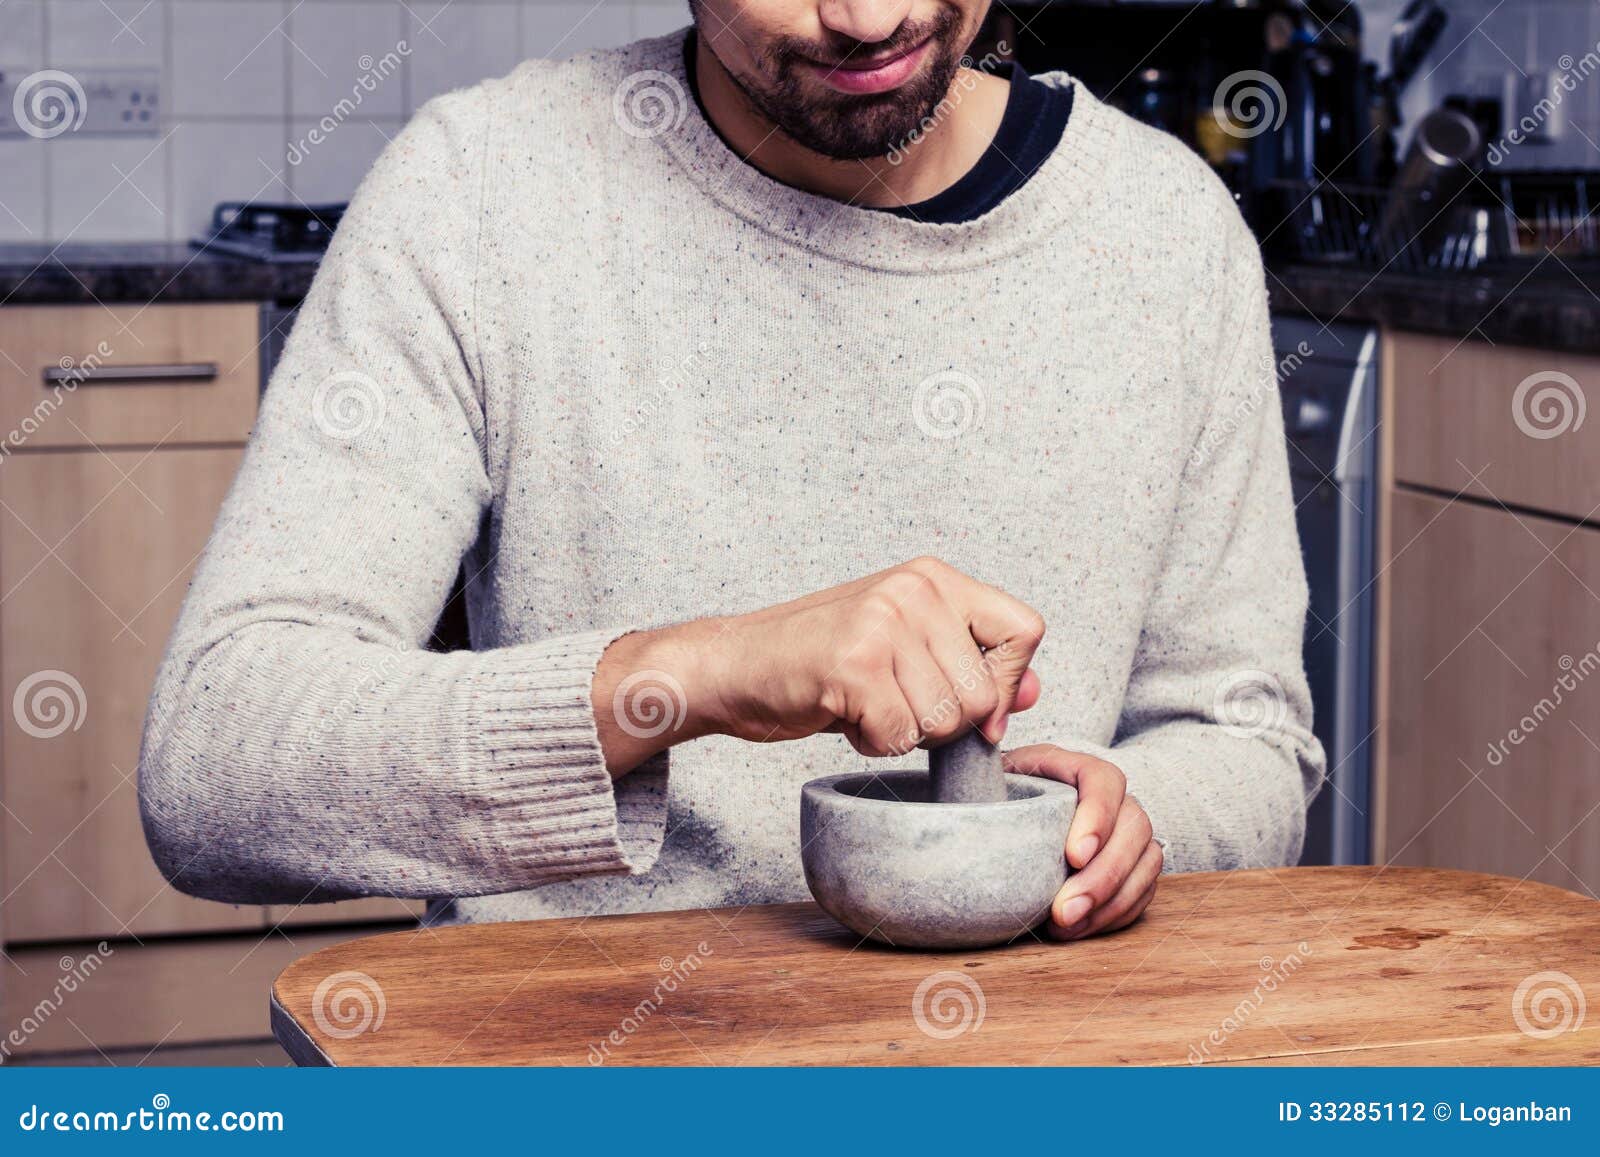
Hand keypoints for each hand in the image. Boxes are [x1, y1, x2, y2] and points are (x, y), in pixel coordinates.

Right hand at [593, 557, 1044, 774]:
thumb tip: (1035, 691)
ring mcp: (883, 623)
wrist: (731, 665)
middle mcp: (914, 589)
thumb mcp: (905, 649)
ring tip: (864, 705)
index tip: (975, 707)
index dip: (1009, 683)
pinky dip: (874, 743)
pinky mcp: (854, 663)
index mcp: (934, 577)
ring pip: (946, 720)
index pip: (1026, 630)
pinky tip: (844, 716)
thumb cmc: (819, 661)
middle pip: (986, 693)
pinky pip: (900, 735)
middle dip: (946, 723)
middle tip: (893, 705)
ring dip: (905, 732)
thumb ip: (970, 664)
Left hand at [1003, 744, 1161, 939]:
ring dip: (1109, 902)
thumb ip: (986, 774)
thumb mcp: (990, 777)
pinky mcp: (1135, 865)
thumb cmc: (999, 797)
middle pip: (1133, 828)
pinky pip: (1143, 891)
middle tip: (1064, 911)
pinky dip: (1115, 915)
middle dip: (1102, 876)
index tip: (1073, 857)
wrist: (1010, 817)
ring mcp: (1129, 831)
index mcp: (1075, 767)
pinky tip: (1080, 929)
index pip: (1105, 781)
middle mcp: (1113, 796)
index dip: (1098, 817)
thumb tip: (980, 760)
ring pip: (1146, 862)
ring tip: (1067, 927)